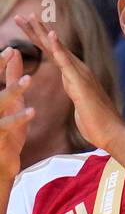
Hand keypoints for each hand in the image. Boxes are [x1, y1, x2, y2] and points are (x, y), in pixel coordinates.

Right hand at [0, 48, 34, 180]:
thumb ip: (11, 77)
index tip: (11, 49)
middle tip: (11, 52)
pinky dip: (19, 118)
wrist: (1, 165)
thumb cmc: (6, 129)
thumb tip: (14, 50)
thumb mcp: (11, 101)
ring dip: (12, 90)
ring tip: (29, 78)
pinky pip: (6, 126)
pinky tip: (33, 110)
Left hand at [16, 15, 124, 155]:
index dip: (39, 39)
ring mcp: (81, 75)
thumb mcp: (80, 104)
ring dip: (43, 33)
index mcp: (75, 76)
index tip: (26, 26)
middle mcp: (79, 71)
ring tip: (30, 18)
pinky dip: (58, 48)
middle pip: (53, 47)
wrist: (113, 134)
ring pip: (58, 49)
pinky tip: (50, 36)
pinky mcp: (80, 84)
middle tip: (21, 15)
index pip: (53, 53)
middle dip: (37, 30)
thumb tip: (75, 88)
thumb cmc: (97, 124)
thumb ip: (76, 92)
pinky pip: (66, 63)